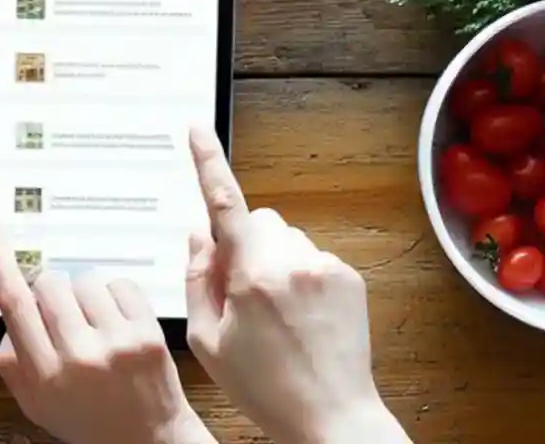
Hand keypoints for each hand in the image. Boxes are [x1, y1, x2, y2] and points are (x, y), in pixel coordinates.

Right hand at [0, 214, 214, 443]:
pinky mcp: (147, 334)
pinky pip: (120, 284)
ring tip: (95, 327)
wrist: (149, 442)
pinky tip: (117, 323)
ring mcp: (116, 344)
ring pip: (85, 281)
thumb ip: (12, 359)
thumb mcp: (34, 402)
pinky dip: (115, 297)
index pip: (13, 302)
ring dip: (85, 296)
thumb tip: (11, 308)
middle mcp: (78, 357)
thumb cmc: (86, 419)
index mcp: (43, 374)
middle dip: (50, 292)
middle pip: (49, 284)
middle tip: (64, 319)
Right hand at [183, 128, 409, 443]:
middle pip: (257, 221)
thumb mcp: (207, 341)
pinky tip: (300, 316)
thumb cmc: (266, 388)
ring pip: (285, 239)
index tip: (198, 130)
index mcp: (252, 276)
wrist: (331, 417)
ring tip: (274, 313)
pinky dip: (300, 276)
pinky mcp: (348, 276)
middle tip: (239, 291)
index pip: (223, 204)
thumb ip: (196, 279)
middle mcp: (293, 262)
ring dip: (273, 260)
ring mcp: (326, 267)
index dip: (207, 162)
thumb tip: (198, 235)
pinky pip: (312, 257)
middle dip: (244, 243)